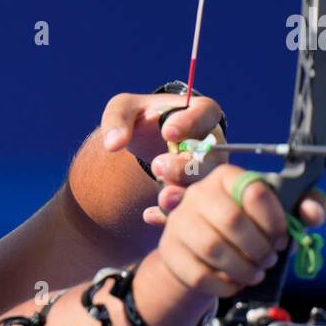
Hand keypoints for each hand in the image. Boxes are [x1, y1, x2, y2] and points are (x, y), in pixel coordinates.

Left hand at [98, 90, 229, 225]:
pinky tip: (149, 215)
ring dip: (183, 193)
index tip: (167, 132)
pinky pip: (191, 210)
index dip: (191, 123)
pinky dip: (170, 215)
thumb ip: (117, 120)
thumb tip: (113, 144)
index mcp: (201, 113)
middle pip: (211, 158)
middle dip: (186, 165)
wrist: (145, 143)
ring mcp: (208, 172)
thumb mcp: (124, 110)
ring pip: (205, 187)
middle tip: (158, 166)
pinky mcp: (198, 196)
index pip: (206, 113)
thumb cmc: (140, 120)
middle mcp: (212, 145)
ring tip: (162, 196)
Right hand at [155, 163, 325, 298]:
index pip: (254, 190)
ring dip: (243, 268)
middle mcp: (198, 194)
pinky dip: (225, 284)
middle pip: (231, 220)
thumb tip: (311, 213)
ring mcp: (179, 223)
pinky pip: (199, 274)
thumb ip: (306, 206)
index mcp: (227, 177)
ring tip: (255, 272)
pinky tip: (236, 282)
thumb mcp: (278, 213)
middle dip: (259, 247)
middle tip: (269, 259)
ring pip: (213, 249)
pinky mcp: (170, 252)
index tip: (282, 236)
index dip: (275, 220)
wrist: (202, 250)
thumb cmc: (247, 228)